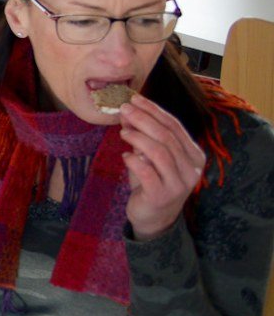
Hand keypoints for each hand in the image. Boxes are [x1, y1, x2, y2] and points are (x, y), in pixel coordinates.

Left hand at [118, 94, 206, 238]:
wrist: (154, 217)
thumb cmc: (152, 181)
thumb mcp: (149, 156)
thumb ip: (142, 136)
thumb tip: (128, 112)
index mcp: (194, 155)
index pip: (175, 126)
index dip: (154, 110)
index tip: (134, 99)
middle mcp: (192, 168)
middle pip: (166, 136)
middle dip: (143, 120)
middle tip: (124, 109)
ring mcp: (179, 183)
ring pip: (159, 152)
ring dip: (138, 138)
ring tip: (123, 132)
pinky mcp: (163, 196)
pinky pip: (147, 172)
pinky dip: (134, 161)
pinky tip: (126, 156)